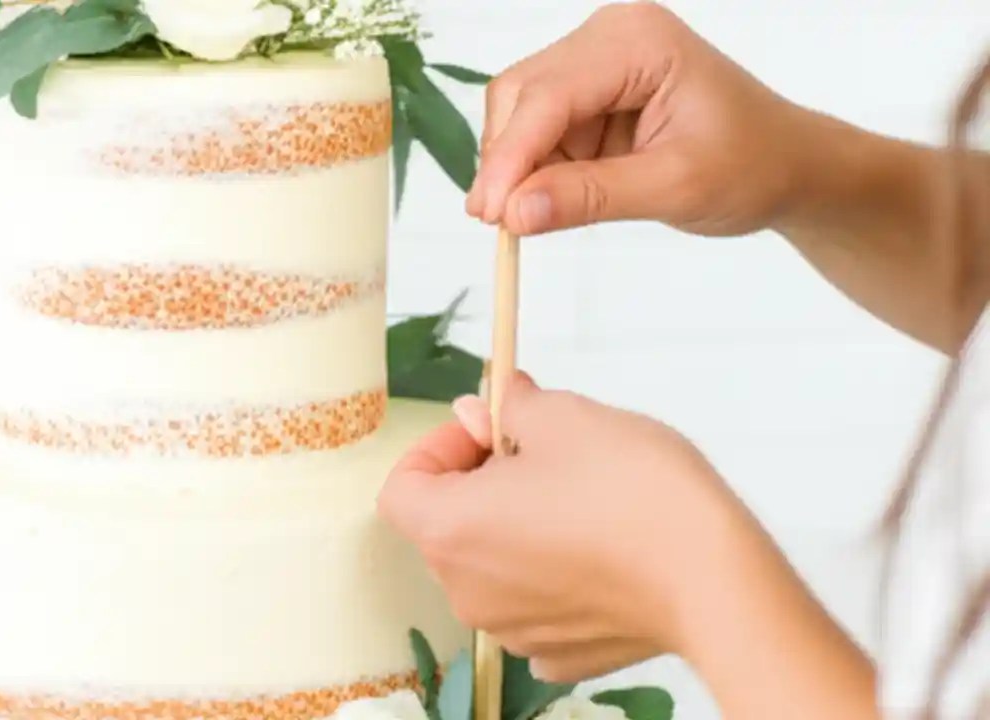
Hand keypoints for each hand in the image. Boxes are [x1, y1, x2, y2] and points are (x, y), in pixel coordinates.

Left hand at [377, 374, 766, 681]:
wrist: (714, 579)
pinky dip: (553, 573)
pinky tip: (600, 549)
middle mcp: (467, 591)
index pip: (402, 487)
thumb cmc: (633, 492)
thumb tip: (487, 403)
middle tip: (542, 451)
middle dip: (482, 481)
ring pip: (492, 564)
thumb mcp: (564, 417)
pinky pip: (535, 603)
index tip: (489, 429)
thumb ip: (509, 406)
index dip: (439, 447)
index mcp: (450, 530)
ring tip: (580, 498)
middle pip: (446, 525)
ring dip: (517, 525)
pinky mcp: (559, 654)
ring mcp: (512, 630)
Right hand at [468, 2, 812, 236]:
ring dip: (517, 167)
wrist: (788, 166)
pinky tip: (551, 198)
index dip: (511, 156)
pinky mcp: (588, 92)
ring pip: (518, 112)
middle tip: (502, 226)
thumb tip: (515, 214)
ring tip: (532, 217)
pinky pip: (537, 129)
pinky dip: (534, 168)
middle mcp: (609, 37)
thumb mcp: (674, 188)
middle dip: (505, 160)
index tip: (490, 215)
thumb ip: (590, 197)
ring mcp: (595, 61)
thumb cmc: (752, 166)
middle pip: (520, 93)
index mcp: (639, 41)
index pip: (549, 94)